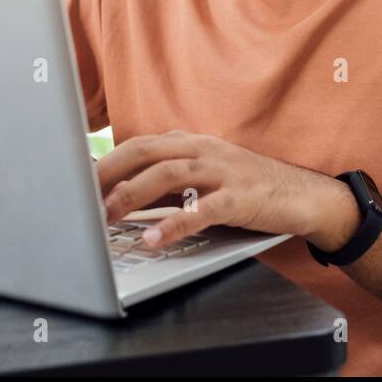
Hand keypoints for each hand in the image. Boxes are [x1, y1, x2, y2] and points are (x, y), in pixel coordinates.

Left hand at [95, 130, 358, 250]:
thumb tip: (122, 191)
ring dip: (133, 194)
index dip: (106, 160)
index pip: (139, 145)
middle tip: (80, 195)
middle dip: (109, 171)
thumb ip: (169, 178)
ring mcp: (222, 171)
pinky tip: (155, 239)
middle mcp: (203, 150)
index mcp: (191, 143)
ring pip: (168, 173)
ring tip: (107, 215)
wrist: (305, 195)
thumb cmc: (249, 188)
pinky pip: (202, 210)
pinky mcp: (240, 198)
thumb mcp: (205, 175)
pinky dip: (175, 224)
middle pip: (145, 151)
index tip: (76, 177)